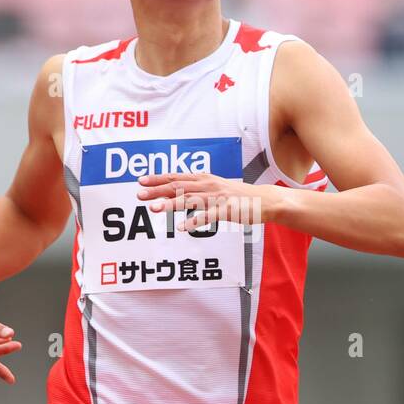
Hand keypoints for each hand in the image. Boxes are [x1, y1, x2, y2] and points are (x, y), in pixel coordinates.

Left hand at [136, 172, 278, 229]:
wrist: (263, 200)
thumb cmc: (236, 196)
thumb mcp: (215, 187)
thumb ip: (196, 188)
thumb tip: (175, 190)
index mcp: (204, 178)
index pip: (176, 176)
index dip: (158, 178)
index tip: (141, 181)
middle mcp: (207, 185)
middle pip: (178, 187)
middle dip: (157, 190)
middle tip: (139, 194)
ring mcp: (216, 197)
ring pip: (189, 200)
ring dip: (170, 204)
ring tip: (154, 208)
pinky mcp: (226, 210)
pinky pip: (207, 217)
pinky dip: (194, 221)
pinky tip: (182, 227)